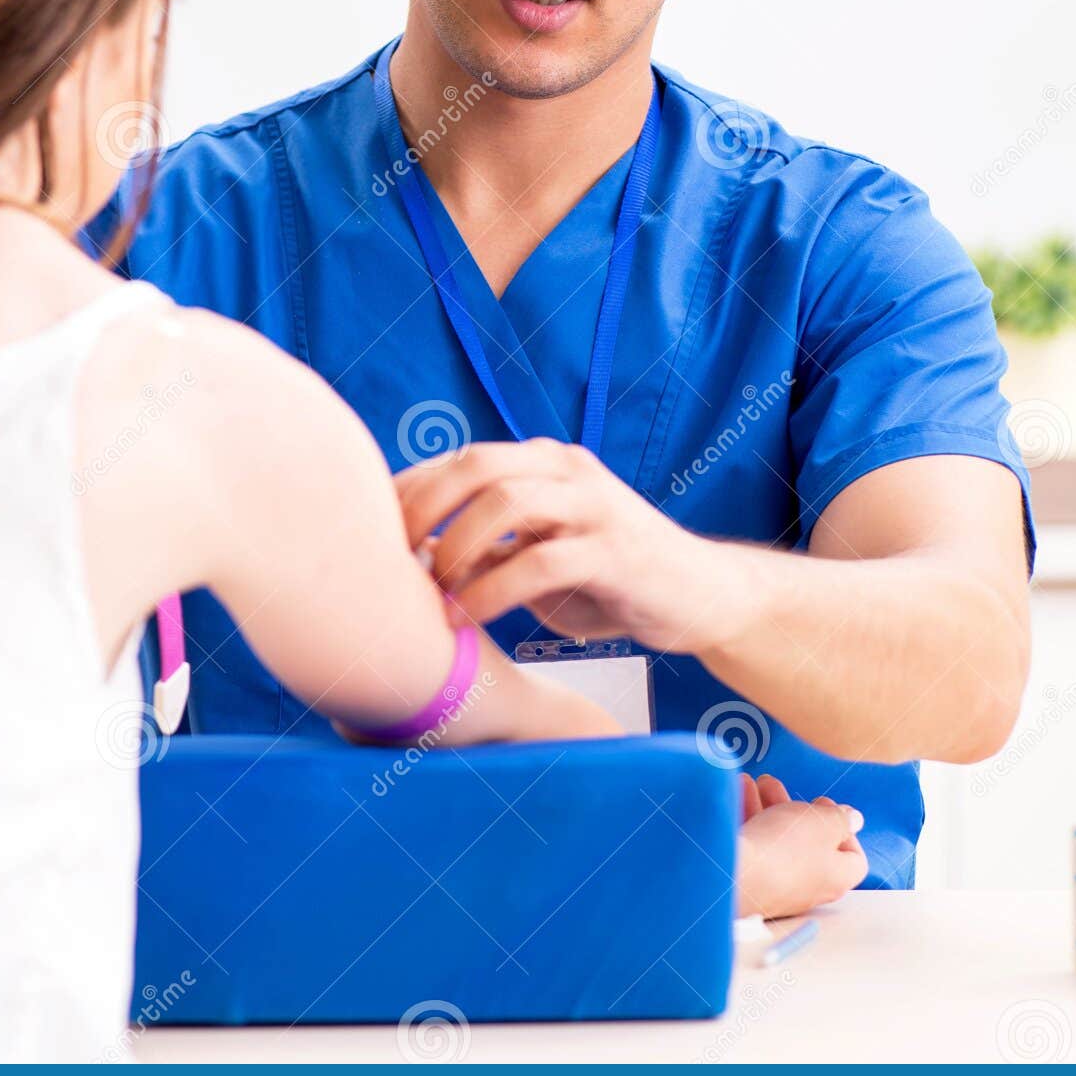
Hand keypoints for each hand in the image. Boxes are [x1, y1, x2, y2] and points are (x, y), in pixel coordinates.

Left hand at [394, 438, 745, 653]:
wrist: (699, 598)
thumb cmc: (610, 580)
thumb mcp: (540, 557)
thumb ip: (490, 546)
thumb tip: (413, 556)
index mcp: (546, 463)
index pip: (463, 459)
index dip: (413, 491)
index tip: (375, 533)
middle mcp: (569, 471)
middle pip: (478, 465)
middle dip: (424, 506)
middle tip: (392, 557)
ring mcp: (596, 506)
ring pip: (509, 502)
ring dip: (458, 547)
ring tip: (436, 591)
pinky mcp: (616, 551)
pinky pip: (542, 561)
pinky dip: (494, 589)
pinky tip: (470, 616)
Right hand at [736, 775, 867, 918]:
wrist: (732, 876)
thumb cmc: (785, 849)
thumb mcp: (823, 822)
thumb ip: (841, 818)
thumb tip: (853, 820)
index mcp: (836, 876)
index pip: (853, 857)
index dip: (843, 828)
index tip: (823, 805)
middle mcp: (809, 887)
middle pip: (809, 842)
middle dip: (793, 807)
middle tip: (780, 787)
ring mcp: (777, 887)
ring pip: (778, 841)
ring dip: (767, 807)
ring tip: (755, 783)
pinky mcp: (750, 882)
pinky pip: (754, 848)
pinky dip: (749, 820)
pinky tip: (738, 796)